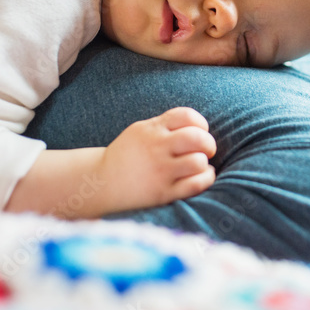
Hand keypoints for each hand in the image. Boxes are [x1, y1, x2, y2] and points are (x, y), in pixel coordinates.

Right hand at [95, 107, 217, 212]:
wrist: (100, 184)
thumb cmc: (128, 156)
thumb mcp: (140, 132)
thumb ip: (165, 126)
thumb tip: (201, 127)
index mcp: (150, 130)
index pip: (186, 116)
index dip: (201, 124)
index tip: (200, 132)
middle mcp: (155, 148)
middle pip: (197, 138)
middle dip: (209, 143)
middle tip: (207, 150)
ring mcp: (159, 172)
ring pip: (198, 162)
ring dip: (205, 163)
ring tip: (200, 166)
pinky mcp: (162, 193)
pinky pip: (196, 184)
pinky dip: (206, 178)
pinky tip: (201, 176)